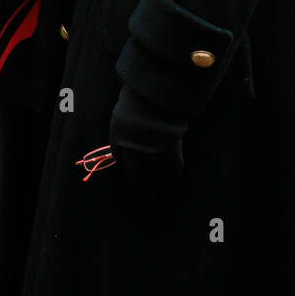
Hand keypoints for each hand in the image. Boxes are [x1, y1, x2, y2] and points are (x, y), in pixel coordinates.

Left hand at [110, 84, 185, 207]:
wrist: (154, 92)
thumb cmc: (136, 98)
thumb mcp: (122, 113)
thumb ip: (123, 129)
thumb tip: (126, 144)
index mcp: (118, 138)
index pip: (119, 159)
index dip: (126, 168)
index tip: (131, 176)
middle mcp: (133, 149)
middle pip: (137, 176)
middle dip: (142, 191)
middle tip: (146, 204)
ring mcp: (152, 150)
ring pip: (155, 175)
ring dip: (159, 186)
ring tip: (161, 195)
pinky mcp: (171, 149)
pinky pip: (174, 165)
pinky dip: (175, 172)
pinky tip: (176, 177)